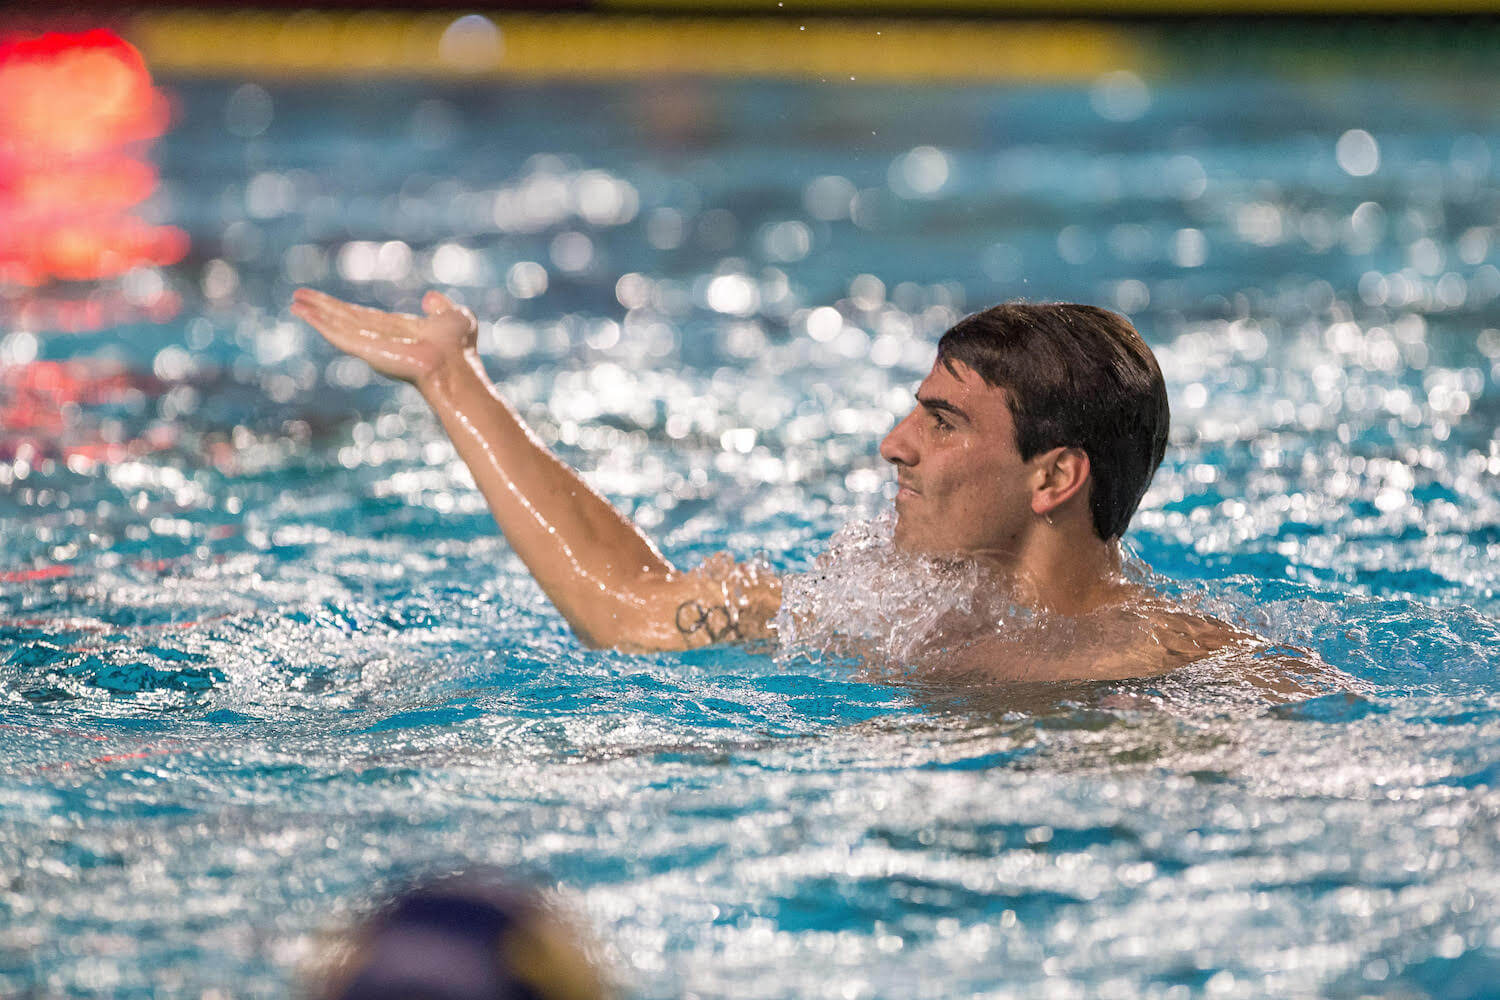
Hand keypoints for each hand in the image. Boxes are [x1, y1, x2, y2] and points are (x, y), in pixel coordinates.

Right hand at [291, 288, 477, 386]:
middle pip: (345, 320)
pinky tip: (304, 313)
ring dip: (315, 314)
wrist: (457, 368)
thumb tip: (430, 297)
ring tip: (294, 303)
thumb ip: (441, 308)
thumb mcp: (454, 318)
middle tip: (297, 297)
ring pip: (338, 326)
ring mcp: (372, 347)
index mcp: (397, 332)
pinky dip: (320, 323)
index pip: (364, 318)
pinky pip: (339, 335)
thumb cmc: (460, 351)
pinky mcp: (367, 351)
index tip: (323, 300)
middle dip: (322, 308)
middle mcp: (381, 340)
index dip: (343, 308)